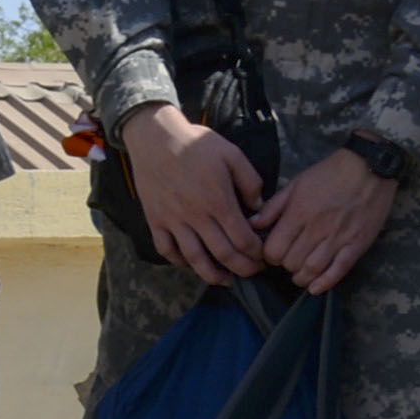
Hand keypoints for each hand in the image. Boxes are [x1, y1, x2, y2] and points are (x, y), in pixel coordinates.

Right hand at [121, 100, 271, 289]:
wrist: (155, 137)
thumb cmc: (195, 143)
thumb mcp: (231, 154)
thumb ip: (250, 181)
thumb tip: (258, 208)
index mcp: (218, 201)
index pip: (243, 239)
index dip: (256, 253)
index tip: (264, 256)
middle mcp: (196, 217)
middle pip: (223, 254)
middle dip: (243, 269)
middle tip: (253, 272)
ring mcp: (174, 221)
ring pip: (195, 259)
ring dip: (213, 275)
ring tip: (226, 280)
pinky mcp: (155, 220)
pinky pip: (167, 250)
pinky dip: (179, 262)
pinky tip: (191, 263)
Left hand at [252, 144, 395, 291]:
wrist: (369, 168)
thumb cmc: (329, 174)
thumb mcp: (295, 184)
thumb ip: (273, 207)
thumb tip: (252, 224)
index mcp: (299, 213)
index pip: (274, 249)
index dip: (269, 254)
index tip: (273, 251)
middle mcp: (317, 229)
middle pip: (291, 262)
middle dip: (285, 265)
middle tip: (287, 260)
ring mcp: (338, 238)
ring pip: (312, 270)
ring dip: (301, 277)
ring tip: (299, 274)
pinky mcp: (357, 245)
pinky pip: (339, 271)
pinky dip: (325, 283)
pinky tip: (315, 288)